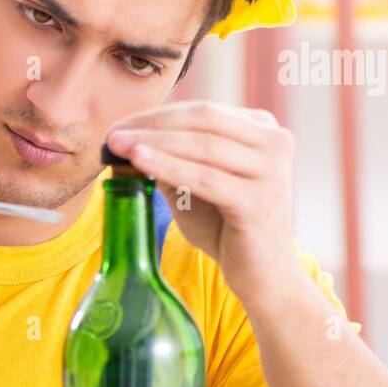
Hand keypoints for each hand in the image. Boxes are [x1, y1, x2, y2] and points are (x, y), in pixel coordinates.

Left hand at [105, 100, 308, 312]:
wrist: (261, 274)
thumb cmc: (226, 227)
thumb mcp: (195, 185)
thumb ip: (173, 159)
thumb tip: (126, 140)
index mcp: (263, 130)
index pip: (202, 111)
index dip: (157, 116)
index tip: (120, 126)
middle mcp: (275, 142)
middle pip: (202, 120)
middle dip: (152, 126)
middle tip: (113, 135)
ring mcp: (271, 170)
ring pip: (201, 146)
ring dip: (154, 143)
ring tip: (118, 146)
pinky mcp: (258, 200)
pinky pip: (204, 178)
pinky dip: (169, 167)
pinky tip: (140, 161)